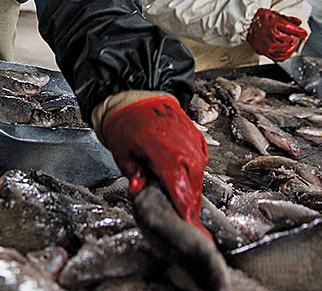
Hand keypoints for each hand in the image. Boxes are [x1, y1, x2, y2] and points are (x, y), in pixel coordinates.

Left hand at [100, 95, 209, 237]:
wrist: (137, 95)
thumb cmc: (126, 122)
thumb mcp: (121, 151)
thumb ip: (133, 173)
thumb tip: (139, 189)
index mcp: (163, 149)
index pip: (178, 187)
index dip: (184, 209)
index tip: (188, 226)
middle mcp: (183, 146)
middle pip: (192, 186)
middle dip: (190, 206)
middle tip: (188, 225)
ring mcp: (192, 141)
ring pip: (198, 176)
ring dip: (192, 192)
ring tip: (185, 208)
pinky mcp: (197, 138)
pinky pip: (200, 163)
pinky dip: (194, 176)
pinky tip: (186, 184)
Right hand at [246, 8, 307, 61]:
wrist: (246, 23)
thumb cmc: (260, 18)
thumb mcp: (275, 15)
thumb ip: (289, 20)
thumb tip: (299, 23)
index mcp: (275, 26)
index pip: (292, 30)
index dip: (300, 33)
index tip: (304, 34)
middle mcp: (272, 37)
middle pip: (290, 43)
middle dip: (294, 41)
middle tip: (295, 39)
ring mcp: (267, 46)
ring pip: (285, 52)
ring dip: (290, 49)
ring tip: (291, 46)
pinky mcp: (263, 51)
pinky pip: (277, 58)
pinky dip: (283, 56)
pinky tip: (285, 54)